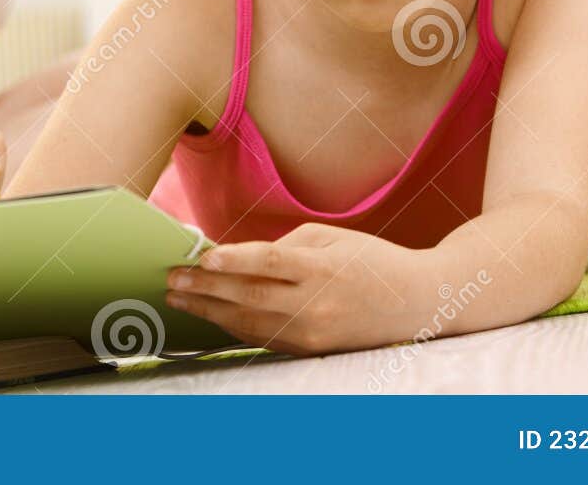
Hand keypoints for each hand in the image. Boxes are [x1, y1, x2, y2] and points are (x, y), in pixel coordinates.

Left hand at [165, 222, 431, 354]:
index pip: (269, 263)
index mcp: (322, 269)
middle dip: (205, 289)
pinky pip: (263, 337)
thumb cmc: (370, 260)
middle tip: (171, 279)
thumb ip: (283, 247)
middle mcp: (316, 304)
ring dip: (209, 310)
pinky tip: (209, 314)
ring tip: (178, 297)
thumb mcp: (330, 239)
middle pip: (251, 297)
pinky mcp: (310, 349)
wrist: (417, 303)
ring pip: (250, 323)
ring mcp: (313, 332)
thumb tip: (237, 257)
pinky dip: (232, 325)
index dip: (233, 261)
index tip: (200, 258)